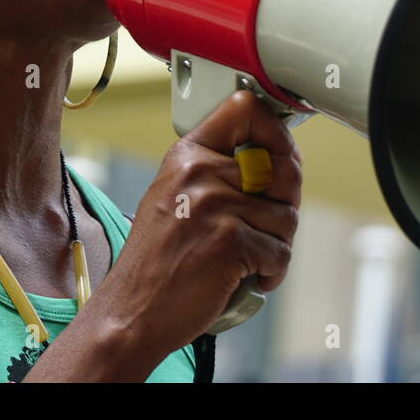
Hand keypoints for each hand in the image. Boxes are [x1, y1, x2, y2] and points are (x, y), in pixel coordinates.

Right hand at [99, 88, 301, 356]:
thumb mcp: (173, 196)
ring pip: (287, 216)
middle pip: (284, 169)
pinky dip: (271, 272)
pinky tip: (247, 278)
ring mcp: (215, 205)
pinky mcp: (230, 241)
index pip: (246, 108)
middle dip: (285, 203)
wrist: (132, 310)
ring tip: (247, 258)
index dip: (277, 132)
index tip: (282, 156)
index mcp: (187, 155)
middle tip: (267, 226)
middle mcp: (200, 172)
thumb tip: (274, 161)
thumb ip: (214, 173)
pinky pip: (280, 251)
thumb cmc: (157, 262)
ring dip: (276, 245)